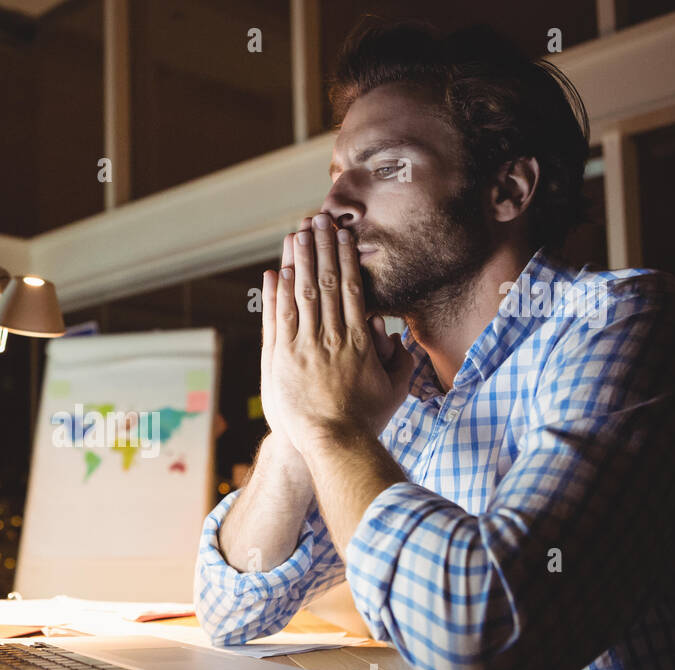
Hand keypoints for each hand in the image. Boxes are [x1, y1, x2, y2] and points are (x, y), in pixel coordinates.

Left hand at [266, 213, 413, 449]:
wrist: (331, 444)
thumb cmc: (364, 420)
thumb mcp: (394, 389)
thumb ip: (399, 358)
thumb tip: (391, 331)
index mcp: (359, 339)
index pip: (351, 288)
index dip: (344, 258)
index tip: (342, 235)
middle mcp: (331, 336)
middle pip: (325, 282)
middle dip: (320, 248)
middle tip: (316, 220)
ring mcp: (304, 346)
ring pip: (300, 294)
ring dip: (297, 261)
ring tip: (296, 235)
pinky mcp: (281, 358)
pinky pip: (279, 318)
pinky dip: (277, 293)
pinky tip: (275, 272)